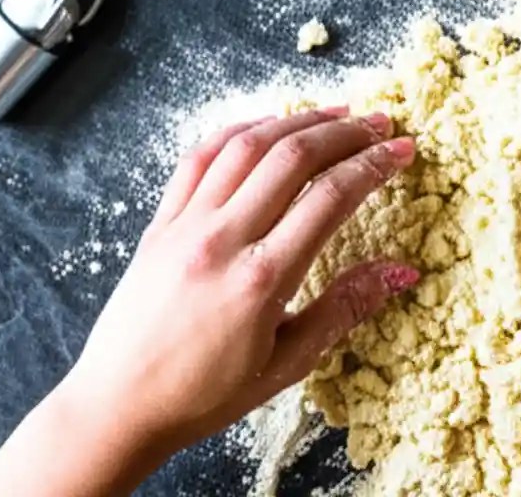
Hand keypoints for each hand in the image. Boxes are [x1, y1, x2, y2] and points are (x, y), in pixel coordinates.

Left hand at [0, 108, 420, 495]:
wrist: (117, 407)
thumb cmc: (205, 394)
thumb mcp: (288, 363)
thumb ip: (345, 309)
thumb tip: (401, 272)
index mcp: (262, 279)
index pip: (330, 198)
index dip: (374, 167)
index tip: (403, 152)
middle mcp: (222, 241)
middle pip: (292, 158)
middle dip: (345, 133)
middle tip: (381, 125)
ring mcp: (185, 227)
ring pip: (246, 146)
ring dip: (297, 121)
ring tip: (336, 114)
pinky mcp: (158, 225)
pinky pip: (198, 159)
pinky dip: (236, 132)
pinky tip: (264, 125)